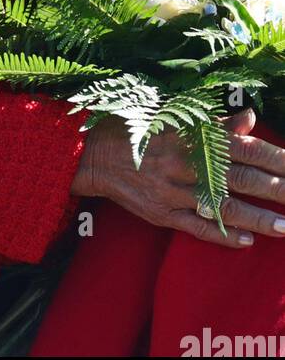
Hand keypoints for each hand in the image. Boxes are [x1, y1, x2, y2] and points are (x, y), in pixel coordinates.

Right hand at [71, 108, 284, 247]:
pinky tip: (247, 241)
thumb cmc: (138, 129)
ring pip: (223, 208)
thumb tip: (250, 119)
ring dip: (257, 219)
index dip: (272, 157)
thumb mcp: (174, 118)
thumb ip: (216, 123)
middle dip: (275, 189)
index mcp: (191, 135)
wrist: (93, 153)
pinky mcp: (161, 213)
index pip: (242, 146)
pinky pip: (197, 227)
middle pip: (239, 178)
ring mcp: (174, 191)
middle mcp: (186, 163)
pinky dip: (223, 236)